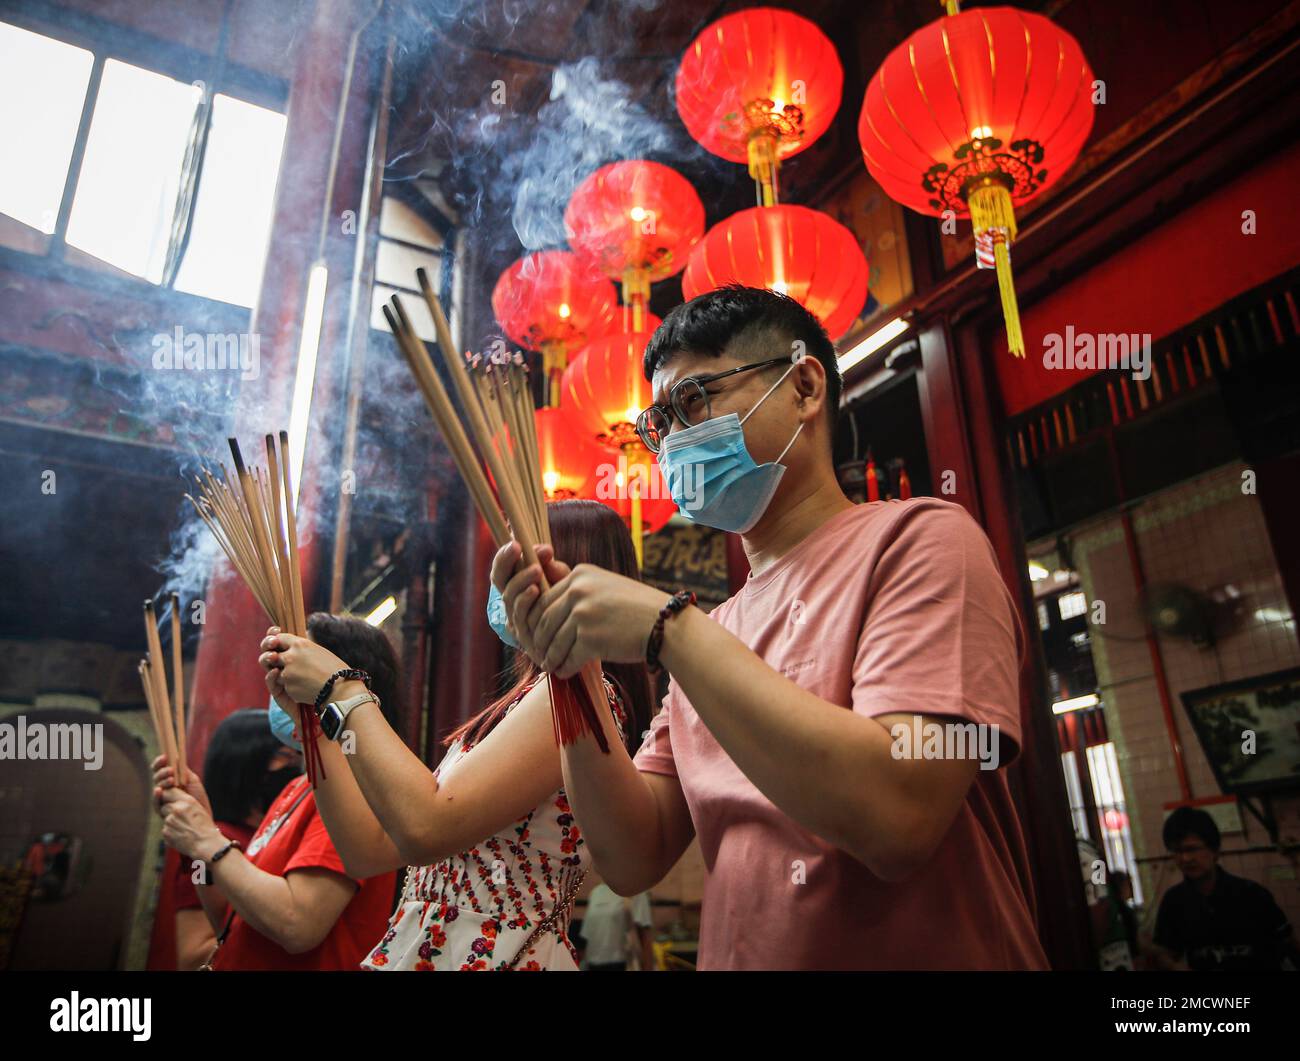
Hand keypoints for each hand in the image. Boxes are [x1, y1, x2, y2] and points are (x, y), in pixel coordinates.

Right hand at [151, 753, 212, 818]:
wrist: (202, 815)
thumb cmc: (198, 798)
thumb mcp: (192, 781)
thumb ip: (183, 771)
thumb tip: (175, 756)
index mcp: (170, 780)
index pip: (160, 769)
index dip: (159, 762)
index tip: (164, 757)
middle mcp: (164, 789)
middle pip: (156, 777)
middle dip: (162, 772)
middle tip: (171, 770)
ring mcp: (162, 800)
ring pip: (156, 788)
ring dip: (162, 781)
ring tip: (171, 779)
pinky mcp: (162, 811)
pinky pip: (156, 803)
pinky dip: (156, 796)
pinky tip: (159, 790)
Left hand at [157, 787, 224, 861]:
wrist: (206, 844)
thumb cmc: (205, 826)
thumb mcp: (198, 808)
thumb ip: (184, 801)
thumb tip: (170, 797)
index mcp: (187, 801)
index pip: (169, 792)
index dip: (168, 796)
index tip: (172, 801)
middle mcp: (177, 809)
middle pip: (164, 806)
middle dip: (168, 811)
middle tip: (181, 818)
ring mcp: (170, 821)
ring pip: (165, 819)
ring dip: (171, 822)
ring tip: (184, 828)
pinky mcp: (166, 832)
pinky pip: (165, 830)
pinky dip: (171, 832)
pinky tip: (181, 835)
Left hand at [258, 626, 349, 704]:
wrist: (341, 689)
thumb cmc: (335, 669)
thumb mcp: (318, 650)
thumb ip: (302, 648)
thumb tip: (292, 646)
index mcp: (300, 644)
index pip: (279, 638)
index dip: (278, 643)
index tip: (280, 647)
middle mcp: (290, 657)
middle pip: (271, 655)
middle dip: (275, 660)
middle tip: (284, 664)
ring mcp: (287, 673)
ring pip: (277, 673)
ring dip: (285, 676)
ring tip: (303, 678)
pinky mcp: (288, 688)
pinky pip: (285, 687)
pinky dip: (293, 687)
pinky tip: (307, 687)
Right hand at [491, 541, 572, 664]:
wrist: (584, 640)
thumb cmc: (572, 607)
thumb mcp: (564, 583)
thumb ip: (554, 568)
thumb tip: (545, 551)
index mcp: (518, 587)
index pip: (503, 568)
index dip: (505, 555)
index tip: (516, 541)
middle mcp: (512, 603)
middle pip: (499, 580)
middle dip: (506, 561)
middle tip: (517, 546)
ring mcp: (517, 621)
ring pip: (509, 597)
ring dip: (520, 580)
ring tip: (535, 569)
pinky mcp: (525, 638)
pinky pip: (519, 617)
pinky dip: (525, 601)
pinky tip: (535, 590)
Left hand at [528, 563, 665, 678]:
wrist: (665, 624)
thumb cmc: (638, 608)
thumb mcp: (606, 586)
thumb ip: (580, 591)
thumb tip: (551, 611)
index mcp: (580, 574)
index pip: (545, 599)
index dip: (538, 621)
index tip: (538, 634)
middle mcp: (578, 590)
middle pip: (545, 620)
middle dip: (540, 641)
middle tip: (539, 654)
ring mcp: (583, 614)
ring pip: (554, 641)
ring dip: (550, 657)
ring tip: (550, 666)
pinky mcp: (590, 638)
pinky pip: (569, 657)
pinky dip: (565, 667)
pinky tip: (565, 672)